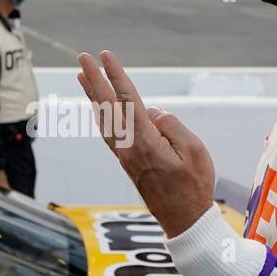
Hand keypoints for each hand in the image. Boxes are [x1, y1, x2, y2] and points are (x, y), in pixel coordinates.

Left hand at [76, 50, 214, 238]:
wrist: (183, 220)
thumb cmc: (194, 185)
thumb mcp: (193, 150)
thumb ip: (171, 126)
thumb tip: (152, 113)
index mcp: (144, 141)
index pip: (127, 100)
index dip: (116, 75)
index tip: (105, 55)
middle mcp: (127, 147)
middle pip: (107, 106)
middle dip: (94, 79)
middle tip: (82, 57)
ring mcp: (124, 156)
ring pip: (104, 118)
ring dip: (93, 95)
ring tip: (82, 75)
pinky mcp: (127, 162)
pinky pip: (109, 132)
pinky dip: (100, 114)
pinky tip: (98, 107)